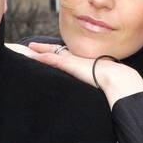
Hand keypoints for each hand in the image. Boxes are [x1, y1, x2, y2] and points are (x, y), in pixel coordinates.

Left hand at [23, 41, 142, 104]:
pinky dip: (41, 57)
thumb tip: (98, 95)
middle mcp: (76, 59)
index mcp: (83, 63)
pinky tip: (31, 56)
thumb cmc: (112, 83)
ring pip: (51, 53)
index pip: (66, 56)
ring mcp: (72, 61)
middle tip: (32, 47)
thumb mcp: (100, 83)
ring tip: (27, 49)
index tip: (47, 52)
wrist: (116, 78)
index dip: (56, 54)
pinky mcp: (69, 64)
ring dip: (39, 52)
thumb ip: (96, 85)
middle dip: (45, 49)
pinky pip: (51, 59)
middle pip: (56, 51)